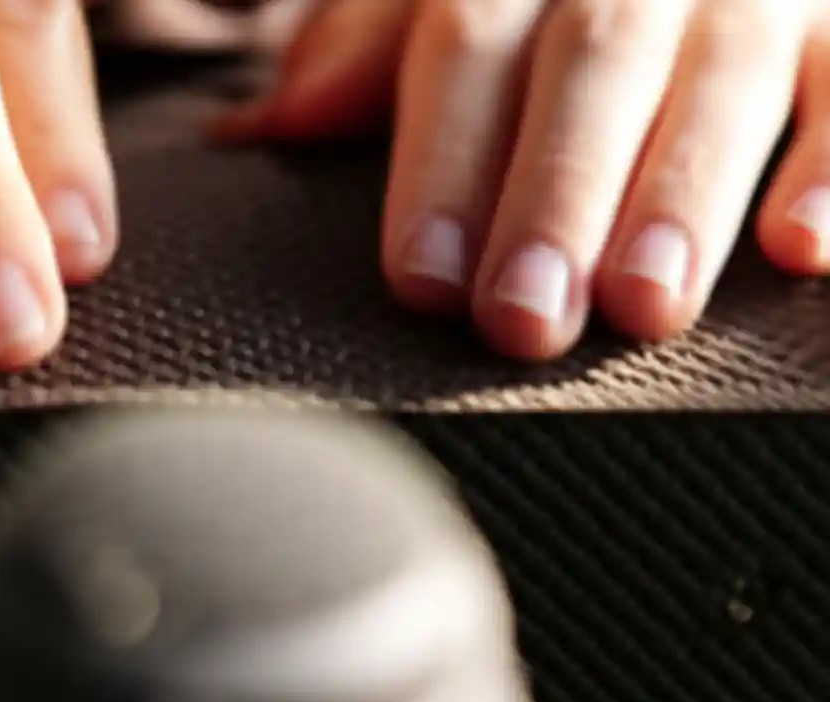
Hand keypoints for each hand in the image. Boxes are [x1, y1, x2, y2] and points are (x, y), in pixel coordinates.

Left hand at [217, 0, 829, 358]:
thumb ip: (364, 53)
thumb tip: (263, 130)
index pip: (465, 45)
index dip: (444, 163)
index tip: (424, 280)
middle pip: (589, 65)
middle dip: (554, 195)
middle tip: (524, 318)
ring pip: (723, 76)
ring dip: (680, 195)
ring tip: (642, 304)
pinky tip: (802, 250)